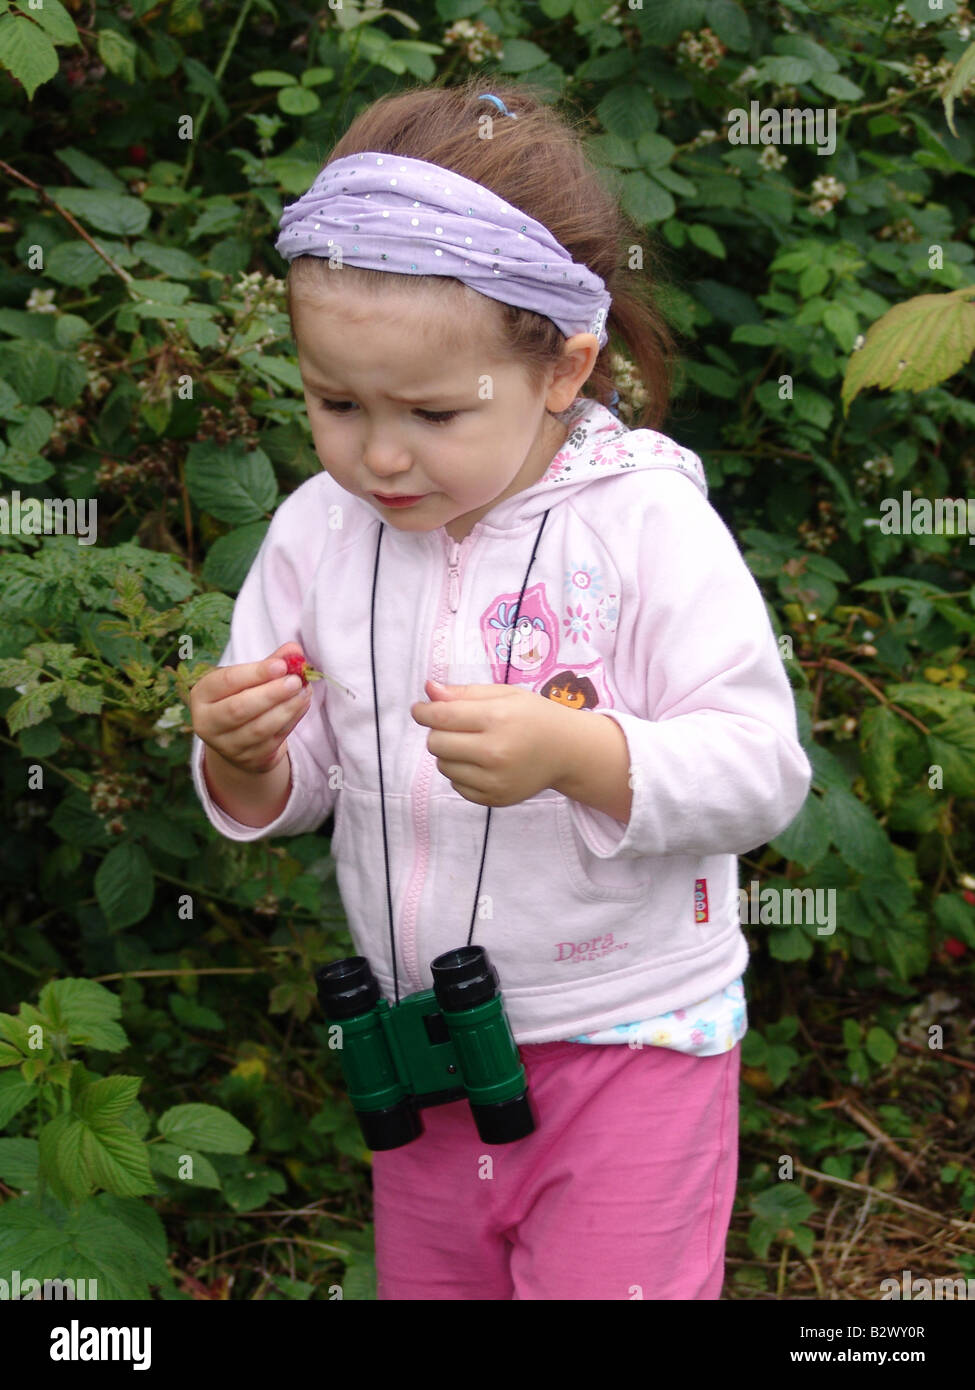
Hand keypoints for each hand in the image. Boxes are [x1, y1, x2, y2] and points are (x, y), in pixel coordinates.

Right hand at [189, 642, 314, 775]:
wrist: (238, 737)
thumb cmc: (241, 696)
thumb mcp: (248, 678)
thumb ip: (270, 663)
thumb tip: (295, 650)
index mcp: (202, 695)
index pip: (227, 681)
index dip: (255, 673)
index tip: (281, 665)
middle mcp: (208, 723)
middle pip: (239, 709)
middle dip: (271, 693)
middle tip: (296, 680)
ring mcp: (227, 745)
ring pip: (259, 728)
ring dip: (286, 708)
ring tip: (304, 691)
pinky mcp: (250, 759)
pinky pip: (274, 740)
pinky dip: (292, 720)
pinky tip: (302, 704)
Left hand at [410, 679, 570, 807]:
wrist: (568, 751)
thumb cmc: (534, 716)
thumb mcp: (504, 694)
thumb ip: (464, 693)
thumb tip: (428, 690)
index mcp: (497, 719)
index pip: (442, 717)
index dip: (423, 712)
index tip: (419, 709)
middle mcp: (495, 752)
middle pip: (436, 744)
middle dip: (438, 732)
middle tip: (454, 726)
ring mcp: (495, 780)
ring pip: (444, 766)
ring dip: (449, 753)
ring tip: (473, 744)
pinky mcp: (495, 799)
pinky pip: (457, 785)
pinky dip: (461, 773)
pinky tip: (482, 763)